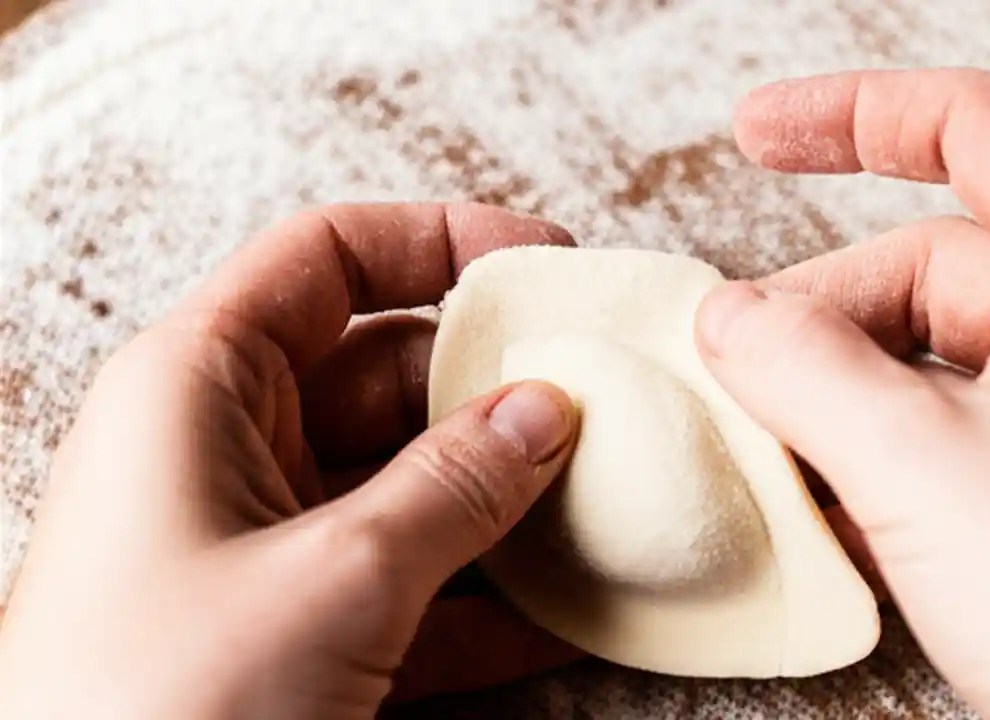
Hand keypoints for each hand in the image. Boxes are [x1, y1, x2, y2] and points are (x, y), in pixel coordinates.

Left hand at [0, 203, 582, 718]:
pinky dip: (482, 600)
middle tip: (603, 402)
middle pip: (385, 374)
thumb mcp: (333, 578)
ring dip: (504, 501)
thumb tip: (547, 411)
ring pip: (406, 485)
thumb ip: (453, 487)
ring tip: (605, 502)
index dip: (440, 242)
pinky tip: (564, 613)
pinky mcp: (290, 630)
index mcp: (197, 387)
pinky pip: (406, 584)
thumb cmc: (158, 708)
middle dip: (495, 388)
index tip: (546, 262)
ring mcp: (260, 546)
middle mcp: (225, 452)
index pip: (327, 259)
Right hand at [696, 69, 989, 719]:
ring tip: (778, 451)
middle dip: (820, 314)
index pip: (972, 126)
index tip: (754, 134)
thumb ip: (799, 367)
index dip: (851, 113)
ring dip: (843, 394)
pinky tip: (834, 504)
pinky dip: (887, 450)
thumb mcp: (914, 464)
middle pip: (930, 262)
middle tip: (736, 373)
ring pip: (936, 356)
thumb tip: (728, 317)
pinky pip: (962, 428)